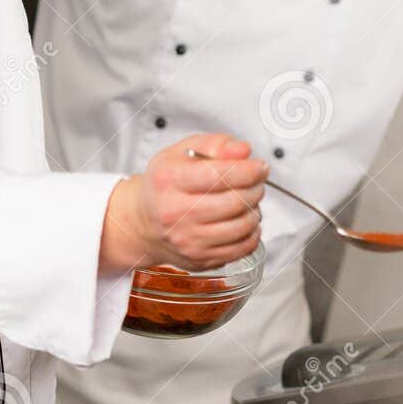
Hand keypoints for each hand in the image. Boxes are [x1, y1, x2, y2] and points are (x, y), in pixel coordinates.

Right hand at [99, 133, 266, 271]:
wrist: (144, 223)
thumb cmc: (164, 185)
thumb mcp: (180, 154)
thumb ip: (214, 145)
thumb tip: (243, 151)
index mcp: (168, 181)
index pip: (216, 175)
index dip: (247, 170)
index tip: (259, 166)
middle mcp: (175, 213)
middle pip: (233, 202)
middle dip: (255, 188)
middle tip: (256, 181)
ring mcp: (188, 240)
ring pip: (242, 226)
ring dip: (255, 209)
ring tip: (248, 200)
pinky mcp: (201, 259)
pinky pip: (242, 248)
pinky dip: (252, 232)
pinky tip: (243, 220)